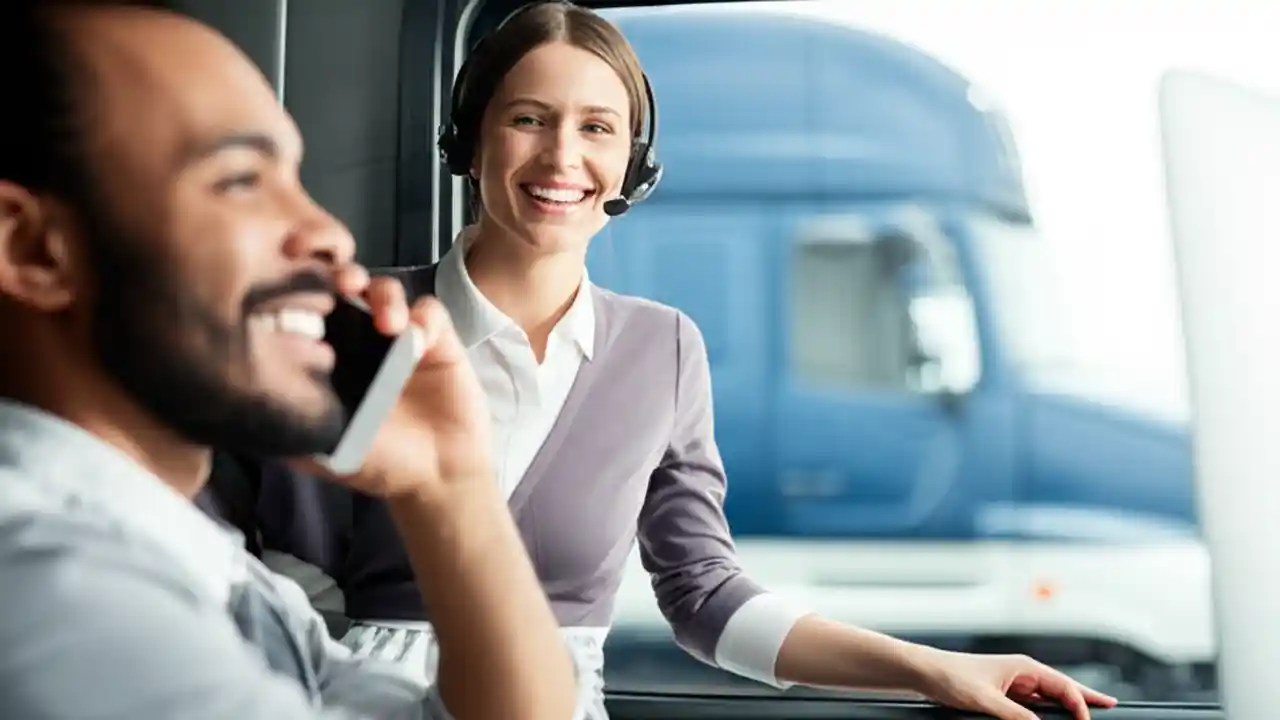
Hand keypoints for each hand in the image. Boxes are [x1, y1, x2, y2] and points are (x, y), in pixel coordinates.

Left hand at [300, 269, 493, 501]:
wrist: (436, 475)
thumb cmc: (378, 461)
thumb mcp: (323, 451)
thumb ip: (289, 429)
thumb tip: (240, 414)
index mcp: (327, 353)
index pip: (307, 303)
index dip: (297, 281)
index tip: (285, 273)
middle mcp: (359, 336)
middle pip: (344, 282)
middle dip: (338, 270)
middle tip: (339, 283)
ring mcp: (398, 336)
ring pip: (385, 290)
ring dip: (384, 296)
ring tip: (388, 323)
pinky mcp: (436, 340)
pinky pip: (429, 312)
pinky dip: (424, 318)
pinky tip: (420, 340)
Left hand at [916, 649, 1117, 719]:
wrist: (926, 671)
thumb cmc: (951, 676)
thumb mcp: (984, 699)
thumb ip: (1013, 714)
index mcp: (1023, 667)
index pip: (1063, 686)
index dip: (1081, 704)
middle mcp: (1022, 673)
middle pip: (1062, 688)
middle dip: (1086, 697)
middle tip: (1111, 706)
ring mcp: (1014, 684)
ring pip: (1049, 697)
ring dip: (1068, 706)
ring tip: (1090, 712)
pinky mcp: (1004, 694)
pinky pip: (1034, 705)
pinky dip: (1049, 712)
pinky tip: (1055, 718)